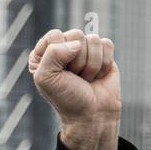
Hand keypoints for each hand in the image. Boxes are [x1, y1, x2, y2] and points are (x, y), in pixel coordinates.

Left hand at [28, 27, 120, 149]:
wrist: (91, 114)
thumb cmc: (66, 98)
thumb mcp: (46, 78)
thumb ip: (52, 54)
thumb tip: (77, 43)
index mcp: (44, 54)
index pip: (54, 35)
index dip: (60, 53)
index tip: (60, 73)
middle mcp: (63, 48)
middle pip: (76, 35)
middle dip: (77, 61)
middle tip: (75, 77)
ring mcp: (84, 50)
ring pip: (93, 40)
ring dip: (91, 65)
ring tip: (85, 78)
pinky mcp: (102, 53)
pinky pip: (106, 44)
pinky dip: (104, 63)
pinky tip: (97, 75)